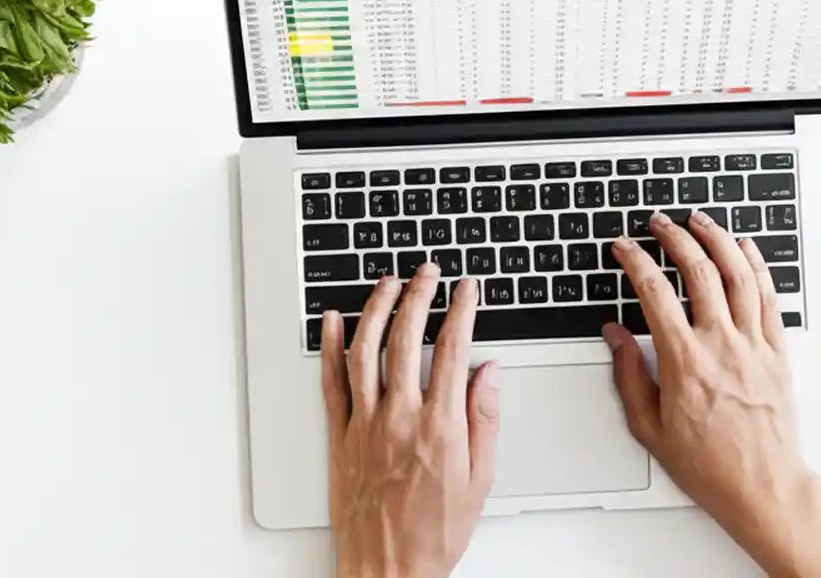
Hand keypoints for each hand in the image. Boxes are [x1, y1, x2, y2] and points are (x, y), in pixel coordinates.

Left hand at [321, 266, 498, 577]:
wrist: (387, 570)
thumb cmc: (435, 533)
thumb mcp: (481, 478)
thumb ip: (485, 419)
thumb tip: (489, 373)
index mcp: (441, 426)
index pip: (453, 350)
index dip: (462, 311)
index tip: (467, 290)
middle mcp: (400, 418)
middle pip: (406, 339)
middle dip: (419, 295)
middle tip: (427, 273)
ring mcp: (365, 425)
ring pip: (366, 351)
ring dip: (376, 309)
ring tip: (387, 283)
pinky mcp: (339, 438)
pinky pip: (332, 383)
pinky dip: (332, 347)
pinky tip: (336, 321)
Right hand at [605, 211, 820, 577]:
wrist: (762, 486)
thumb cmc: (708, 464)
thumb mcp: (649, 427)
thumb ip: (629, 375)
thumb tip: (615, 335)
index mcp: (684, 362)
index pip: (654, 293)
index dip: (635, 262)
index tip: (624, 247)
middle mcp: (721, 344)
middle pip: (698, 272)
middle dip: (675, 238)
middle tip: (660, 224)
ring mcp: (753, 344)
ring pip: (737, 274)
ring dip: (717, 239)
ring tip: (700, 221)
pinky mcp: (777, 350)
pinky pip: (768, 295)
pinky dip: (756, 265)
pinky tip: (744, 248)